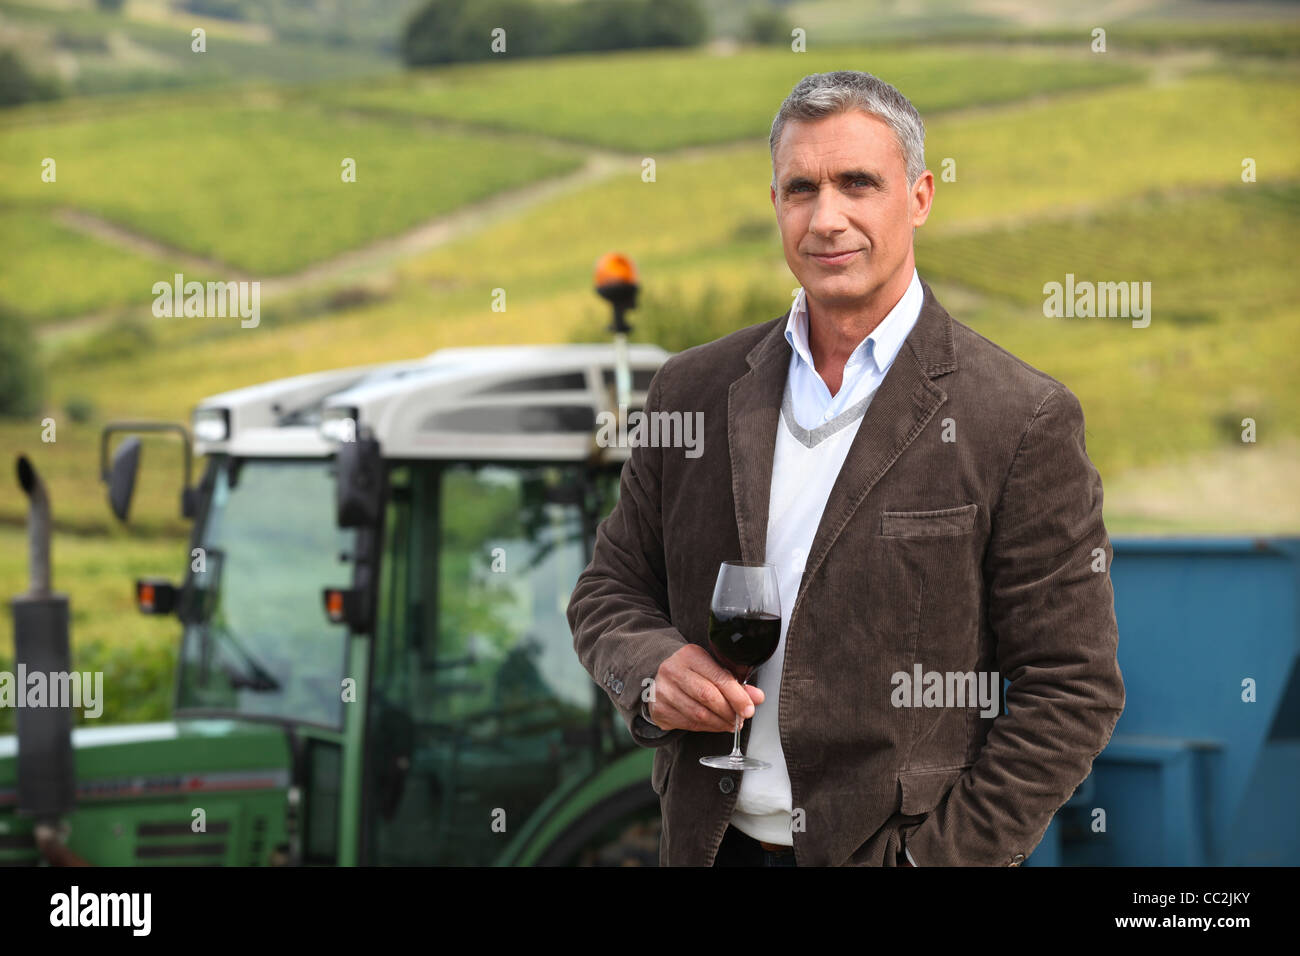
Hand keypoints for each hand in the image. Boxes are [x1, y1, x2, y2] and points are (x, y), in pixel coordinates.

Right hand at [647, 643, 764, 732]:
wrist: (658, 675)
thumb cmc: (692, 671)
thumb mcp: (712, 669)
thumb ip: (735, 683)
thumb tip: (757, 698)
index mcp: (690, 655)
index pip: (718, 678)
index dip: (737, 696)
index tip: (749, 709)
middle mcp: (673, 671)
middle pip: (708, 697)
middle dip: (729, 712)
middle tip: (740, 719)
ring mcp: (663, 691)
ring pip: (698, 714)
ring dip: (719, 723)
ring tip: (730, 724)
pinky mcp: (659, 709)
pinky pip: (688, 723)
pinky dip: (706, 728)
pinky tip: (714, 725)